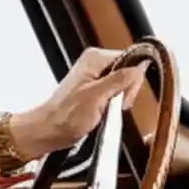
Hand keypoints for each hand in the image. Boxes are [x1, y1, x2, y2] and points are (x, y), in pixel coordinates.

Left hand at [7, 47, 149, 159]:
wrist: (50, 131)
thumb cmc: (65, 117)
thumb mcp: (96, 97)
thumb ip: (118, 80)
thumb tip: (138, 69)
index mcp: (95, 58)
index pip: (131, 58)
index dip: (133, 80)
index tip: (124, 98)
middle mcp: (95, 62)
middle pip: (129, 71)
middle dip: (127, 91)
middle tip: (115, 106)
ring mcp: (95, 75)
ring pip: (124, 83)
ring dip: (120, 99)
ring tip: (106, 110)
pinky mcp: (96, 88)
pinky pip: (116, 92)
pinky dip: (114, 104)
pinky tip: (105, 111)